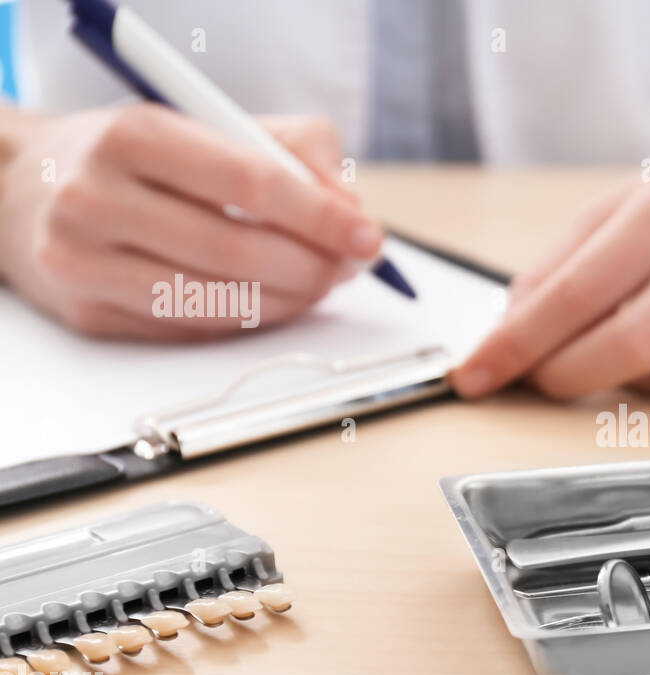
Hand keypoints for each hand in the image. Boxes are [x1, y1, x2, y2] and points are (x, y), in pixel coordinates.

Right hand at [0, 104, 381, 338]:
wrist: (22, 187)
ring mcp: (85, 261)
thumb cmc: (137, 156)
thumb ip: (293, 152)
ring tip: (316, 285)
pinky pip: (193, 330)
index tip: (368, 238)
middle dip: (313, 268)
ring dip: (289, 302)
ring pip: (219, 302)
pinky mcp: (88, 313)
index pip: (251, 182)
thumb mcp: (208, 123)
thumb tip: (352, 215)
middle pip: (239, 252)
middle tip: (347, 268)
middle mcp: (97, 197)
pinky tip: (269, 300)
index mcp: (134, 135)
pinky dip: (248, 319)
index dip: (322, 217)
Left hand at [451, 107, 649, 398]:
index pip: (580, 289)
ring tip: (623, 342)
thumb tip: (513, 327)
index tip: (475, 373)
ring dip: (628, 377)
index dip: (519, 341)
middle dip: (567, 375)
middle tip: (538, 380)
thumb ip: (570, 257)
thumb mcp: (636, 193)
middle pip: (633, 344)